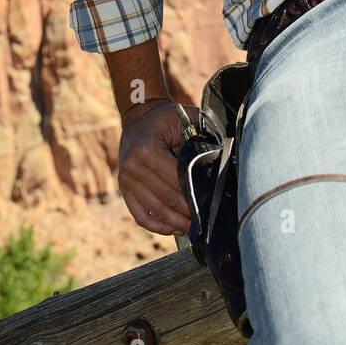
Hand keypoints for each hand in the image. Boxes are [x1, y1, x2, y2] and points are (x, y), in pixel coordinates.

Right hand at [118, 99, 199, 235]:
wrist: (138, 115)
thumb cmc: (165, 118)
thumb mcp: (183, 117)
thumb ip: (201, 131)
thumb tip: (221, 154)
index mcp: (147, 150)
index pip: (175, 180)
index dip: (193, 195)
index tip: (208, 205)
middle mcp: (133, 167)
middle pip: (166, 198)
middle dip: (186, 213)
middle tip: (204, 223)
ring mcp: (126, 180)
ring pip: (154, 210)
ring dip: (174, 223)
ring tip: (192, 229)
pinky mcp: (124, 189)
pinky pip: (140, 214)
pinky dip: (156, 225)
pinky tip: (172, 229)